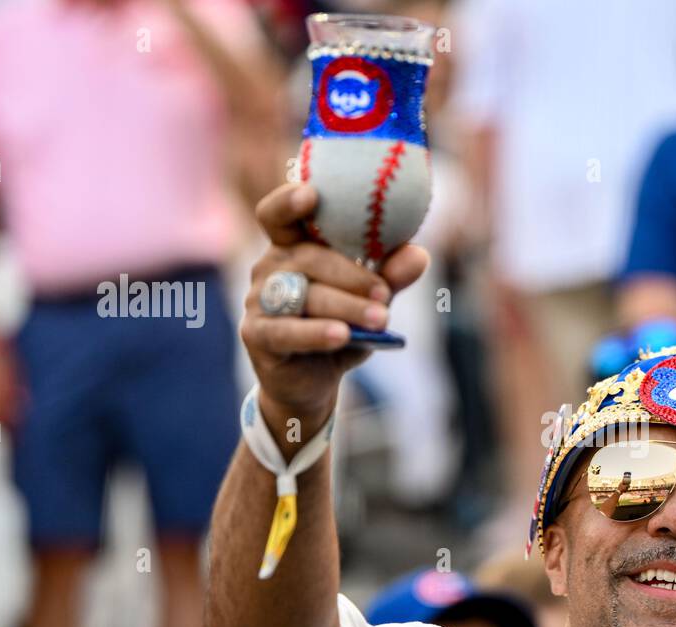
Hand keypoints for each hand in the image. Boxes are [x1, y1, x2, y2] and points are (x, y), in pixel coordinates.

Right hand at [241, 184, 428, 435]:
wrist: (312, 382)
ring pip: (304, 296)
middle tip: (386, 294)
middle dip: (353, 276)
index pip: (278, 215)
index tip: (311, 193)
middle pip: (309, 259)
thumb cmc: (339, 326)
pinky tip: (342, 335)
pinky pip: (287, 331)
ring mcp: (258, 301)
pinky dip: (316, 333)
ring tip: (381, 319)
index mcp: (292, 247)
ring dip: (345, 306)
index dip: (288, 201)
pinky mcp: (257, 335)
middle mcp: (270, 268)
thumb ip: (390, 276)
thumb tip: (419, 255)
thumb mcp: (370, 301)